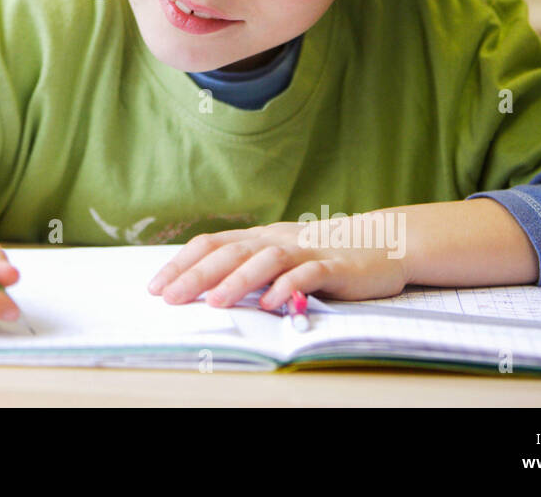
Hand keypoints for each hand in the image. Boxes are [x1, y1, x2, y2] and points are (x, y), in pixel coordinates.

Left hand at [146, 218, 408, 311]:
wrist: (385, 241)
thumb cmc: (325, 253)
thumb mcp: (280, 255)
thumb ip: (249, 266)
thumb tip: (203, 286)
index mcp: (259, 237)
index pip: (211, 244)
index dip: (181, 263)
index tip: (155, 286)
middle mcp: (276, 239)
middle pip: (230, 252)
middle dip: (196, 275)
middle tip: (169, 297)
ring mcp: (306, 250)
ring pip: (265, 260)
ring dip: (237, 281)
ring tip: (213, 302)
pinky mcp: (334, 266)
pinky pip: (307, 274)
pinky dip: (287, 287)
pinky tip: (271, 303)